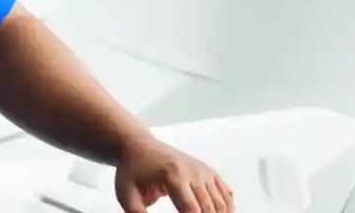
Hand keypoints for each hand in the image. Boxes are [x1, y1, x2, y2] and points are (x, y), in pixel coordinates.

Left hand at [114, 134, 233, 212]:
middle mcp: (193, 171)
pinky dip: (227, 209)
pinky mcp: (208, 171)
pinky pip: (226, 193)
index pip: (191, 210)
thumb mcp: (127, 195)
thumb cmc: (131, 171)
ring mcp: (203, 170)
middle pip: (209, 209)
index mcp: (173, 175)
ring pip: (221, 203)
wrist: (139, 147)